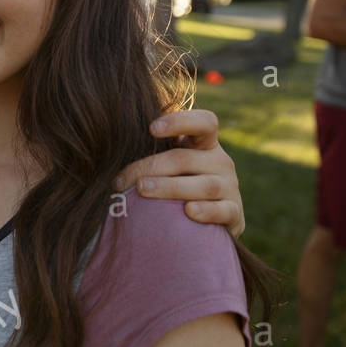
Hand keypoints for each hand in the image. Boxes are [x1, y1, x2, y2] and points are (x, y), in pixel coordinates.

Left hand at [114, 109, 243, 236]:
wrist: (205, 225)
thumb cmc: (176, 188)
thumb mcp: (168, 167)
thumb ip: (152, 153)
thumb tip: (110, 149)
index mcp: (204, 144)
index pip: (204, 122)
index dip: (180, 121)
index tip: (151, 128)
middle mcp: (220, 162)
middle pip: (186, 159)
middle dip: (151, 167)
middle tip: (123, 180)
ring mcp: (230, 187)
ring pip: (202, 185)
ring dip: (170, 187)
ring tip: (143, 190)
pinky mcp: (235, 213)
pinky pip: (222, 211)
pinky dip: (206, 211)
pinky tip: (188, 212)